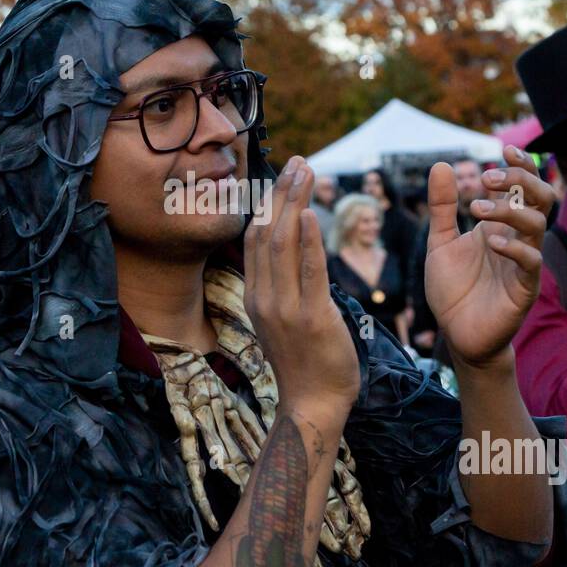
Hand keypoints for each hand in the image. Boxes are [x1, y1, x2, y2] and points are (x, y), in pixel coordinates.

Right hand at [244, 156, 359, 423]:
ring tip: (306, 173)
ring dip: (295, 204)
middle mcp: (264, 298)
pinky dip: (310, 241)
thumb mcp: (284, 320)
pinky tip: (312, 214)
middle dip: (282, 193)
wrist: (312, 404)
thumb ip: (284, 287)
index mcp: (256, 297)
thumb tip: (295, 255)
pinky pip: (308, 272)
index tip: (283, 176)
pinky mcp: (311, 317)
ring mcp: (284, 308)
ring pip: (283, 245)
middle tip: (297, 161)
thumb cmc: (306, 363)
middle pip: (266, 234)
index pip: (254, 240)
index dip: (267, 204)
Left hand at [424, 146, 553, 367]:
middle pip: (541, 198)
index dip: (521, 167)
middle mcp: (517, 239)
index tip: (505, 151)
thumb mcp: (439, 243)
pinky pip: (531, 262)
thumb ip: (442, 208)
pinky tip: (490, 241)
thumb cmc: (453, 289)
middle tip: (487, 178)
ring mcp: (523, 263)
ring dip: (509, 210)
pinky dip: (514, 247)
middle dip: (521, 180)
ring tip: (476, 208)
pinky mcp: (524, 288)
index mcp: (500, 225)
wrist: (457, 334)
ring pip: (538, 225)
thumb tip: (442, 165)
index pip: (523, 188)